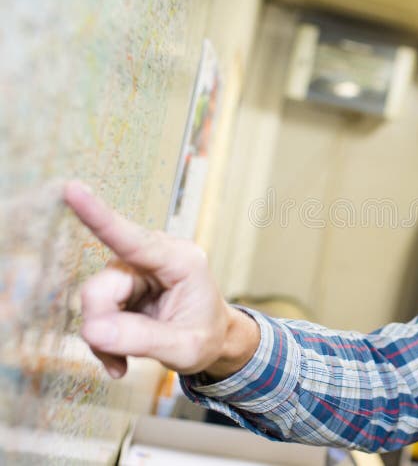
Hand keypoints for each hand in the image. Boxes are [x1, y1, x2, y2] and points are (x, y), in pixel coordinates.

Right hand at [63, 181, 258, 378]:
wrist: (213, 340)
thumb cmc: (206, 337)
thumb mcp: (185, 349)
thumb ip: (142, 339)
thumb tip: (92, 331)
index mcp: (181, 261)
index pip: (133, 240)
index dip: (98, 216)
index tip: (72, 189)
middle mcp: (154, 257)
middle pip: (102, 288)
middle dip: (104, 324)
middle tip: (120, 357)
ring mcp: (135, 269)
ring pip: (94, 301)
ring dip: (104, 338)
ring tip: (126, 359)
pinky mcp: (122, 284)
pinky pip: (96, 312)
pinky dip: (103, 340)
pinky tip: (119, 360)